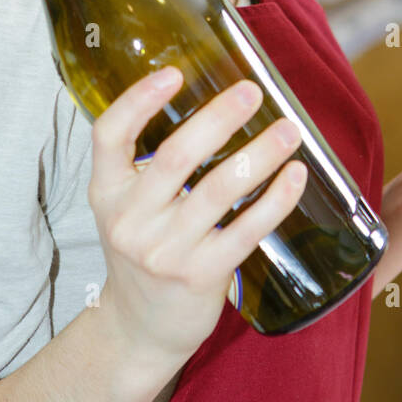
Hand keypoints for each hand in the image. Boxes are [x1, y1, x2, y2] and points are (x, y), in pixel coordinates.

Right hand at [88, 67, 305, 363]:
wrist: (139, 329)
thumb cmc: (143, 251)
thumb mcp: (127, 206)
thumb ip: (150, 165)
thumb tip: (214, 104)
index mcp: (106, 192)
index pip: (109, 136)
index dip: (138, 100)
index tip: (174, 72)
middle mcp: (129, 220)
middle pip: (174, 156)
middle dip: (219, 118)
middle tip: (252, 92)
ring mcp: (164, 251)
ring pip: (217, 190)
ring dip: (258, 154)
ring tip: (288, 130)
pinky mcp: (199, 276)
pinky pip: (245, 231)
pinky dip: (275, 200)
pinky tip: (294, 177)